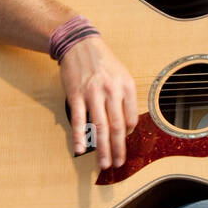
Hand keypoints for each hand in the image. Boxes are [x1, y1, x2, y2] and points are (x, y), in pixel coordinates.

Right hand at [59, 34, 137, 169]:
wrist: (79, 44)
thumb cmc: (102, 61)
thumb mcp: (122, 75)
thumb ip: (125, 98)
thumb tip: (126, 125)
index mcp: (126, 86)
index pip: (131, 118)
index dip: (128, 134)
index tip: (124, 143)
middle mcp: (111, 90)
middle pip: (117, 126)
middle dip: (118, 149)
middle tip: (118, 164)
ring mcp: (93, 93)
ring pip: (99, 126)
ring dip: (103, 148)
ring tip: (104, 163)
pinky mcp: (76, 95)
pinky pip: (79, 120)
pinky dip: (80, 136)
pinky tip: (81, 148)